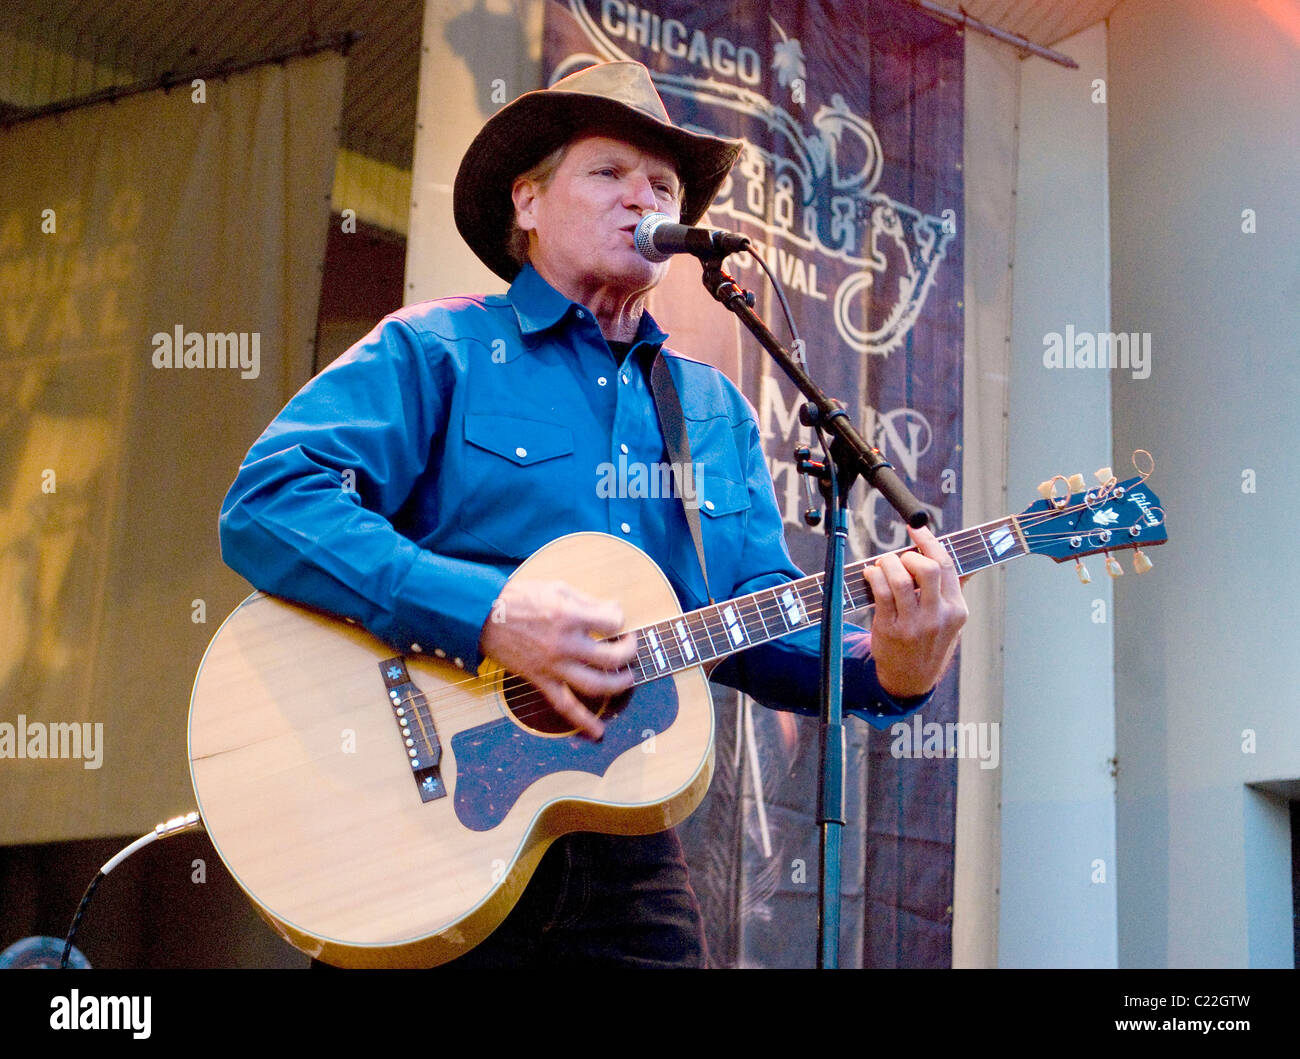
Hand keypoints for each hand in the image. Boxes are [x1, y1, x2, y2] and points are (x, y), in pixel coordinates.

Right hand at [478, 579, 637, 738]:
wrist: (484, 616)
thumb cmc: (520, 598)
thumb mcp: (557, 588)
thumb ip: (588, 602)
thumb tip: (614, 610)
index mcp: (568, 616)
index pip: (612, 623)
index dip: (620, 620)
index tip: (615, 619)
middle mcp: (563, 643)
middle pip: (611, 657)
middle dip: (629, 651)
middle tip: (630, 645)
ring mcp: (552, 665)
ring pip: (595, 684)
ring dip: (618, 685)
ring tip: (627, 678)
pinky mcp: (540, 679)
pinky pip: (564, 705)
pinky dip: (583, 721)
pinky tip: (599, 731)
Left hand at [860, 526, 967, 698]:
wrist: (910, 681)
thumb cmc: (930, 645)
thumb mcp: (952, 623)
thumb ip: (955, 592)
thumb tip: (967, 562)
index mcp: (957, 610)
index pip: (946, 566)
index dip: (929, 542)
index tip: (917, 529)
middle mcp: (938, 617)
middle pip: (926, 569)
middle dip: (908, 555)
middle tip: (900, 558)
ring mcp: (913, 624)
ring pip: (900, 579)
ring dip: (887, 563)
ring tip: (883, 565)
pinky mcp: (890, 629)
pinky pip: (880, 593)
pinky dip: (874, 576)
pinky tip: (872, 574)